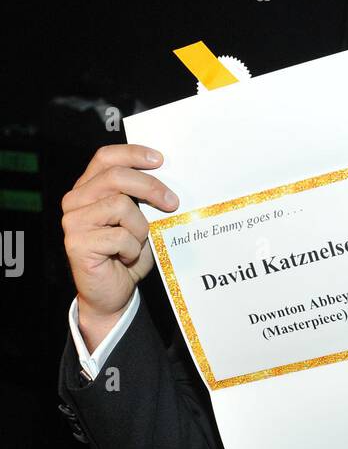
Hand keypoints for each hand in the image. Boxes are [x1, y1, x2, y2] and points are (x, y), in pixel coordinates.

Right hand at [61, 143, 178, 351]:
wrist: (112, 294)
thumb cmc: (126, 256)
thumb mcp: (138, 222)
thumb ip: (142, 200)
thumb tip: (167, 183)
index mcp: (88, 190)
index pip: (106, 158)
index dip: (132, 153)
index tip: (160, 160)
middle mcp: (76, 201)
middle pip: (116, 176)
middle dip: (150, 186)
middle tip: (172, 202)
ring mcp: (74, 221)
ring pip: (121, 205)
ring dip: (140, 228)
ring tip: (136, 244)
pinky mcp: (77, 242)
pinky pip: (120, 236)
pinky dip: (132, 249)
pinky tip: (124, 258)